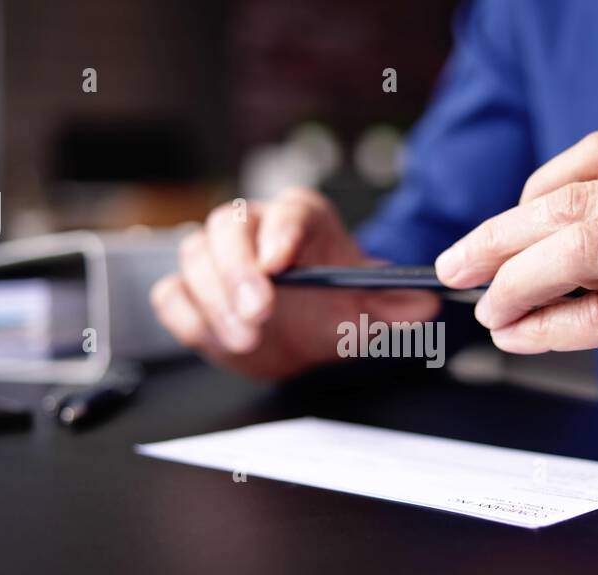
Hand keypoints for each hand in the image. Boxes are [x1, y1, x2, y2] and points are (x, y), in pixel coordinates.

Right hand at [151, 188, 438, 380]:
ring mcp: (214, 258)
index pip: (287, 213)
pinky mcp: (190, 292)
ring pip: (195, 259)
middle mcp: (251, 229)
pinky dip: (188, 316)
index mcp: (300, 219)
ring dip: (216, 300)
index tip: (280, 262)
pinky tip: (214, 337)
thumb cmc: (334, 308)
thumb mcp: (370, 310)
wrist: (306, 336)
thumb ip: (397, 305)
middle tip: (259, 309)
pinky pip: (172, 295)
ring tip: (247, 337)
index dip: (280, 234)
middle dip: (239, 269)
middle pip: (227, 228)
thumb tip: (425, 303)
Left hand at [436, 131, 597, 454]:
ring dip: (514, 284)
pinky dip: (546, 328)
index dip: (529, 192)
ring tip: (489, 309)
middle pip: (574, 201)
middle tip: (457, 266)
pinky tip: (522, 337)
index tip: (496, 230)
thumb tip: (544, 249)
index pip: (597, 156)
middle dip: (497, 238)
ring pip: (580, 250)